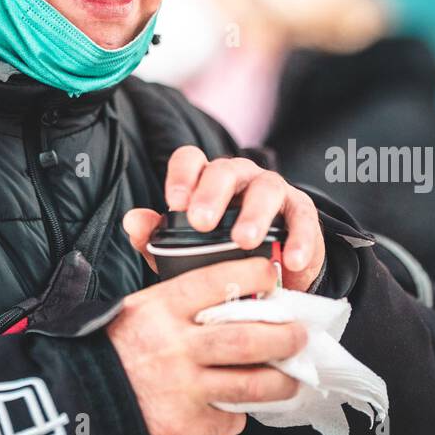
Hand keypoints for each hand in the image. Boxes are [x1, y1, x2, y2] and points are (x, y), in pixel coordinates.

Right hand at [105, 258, 305, 434]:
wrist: (75, 400)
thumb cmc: (106, 350)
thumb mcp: (133, 307)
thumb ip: (172, 295)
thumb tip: (218, 286)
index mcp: (160, 306)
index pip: (219, 280)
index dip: (255, 275)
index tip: (272, 277)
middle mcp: (176, 344)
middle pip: (247, 336)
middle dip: (283, 335)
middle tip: (298, 334)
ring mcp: (183, 386)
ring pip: (250, 383)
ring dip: (280, 381)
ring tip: (291, 377)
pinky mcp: (185, 423)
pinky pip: (228, 419)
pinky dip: (239, 414)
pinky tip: (239, 406)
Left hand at [123, 147, 325, 292]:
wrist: (268, 274)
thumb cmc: (220, 255)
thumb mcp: (185, 250)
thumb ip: (158, 237)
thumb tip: (132, 221)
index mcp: (206, 180)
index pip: (191, 160)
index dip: (181, 175)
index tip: (174, 202)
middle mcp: (239, 177)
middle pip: (225, 170)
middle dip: (212, 194)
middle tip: (200, 223)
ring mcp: (273, 189)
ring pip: (266, 188)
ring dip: (254, 214)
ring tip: (243, 242)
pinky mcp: (301, 211)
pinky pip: (302, 218)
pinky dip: (298, 239)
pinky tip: (290, 261)